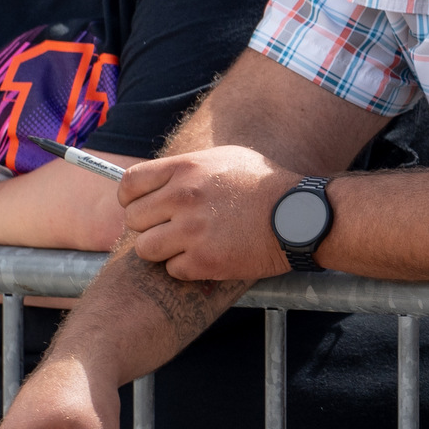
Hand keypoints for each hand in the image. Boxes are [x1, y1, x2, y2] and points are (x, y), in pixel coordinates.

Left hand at [115, 145, 302, 280]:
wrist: (299, 216)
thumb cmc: (265, 185)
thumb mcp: (223, 159)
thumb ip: (185, 169)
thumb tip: (156, 180)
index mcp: (185, 169)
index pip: (129, 185)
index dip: (130, 200)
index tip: (142, 207)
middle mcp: (183, 197)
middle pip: (134, 219)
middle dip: (150, 226)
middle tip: (172, 229)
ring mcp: (192, 231)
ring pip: (146, 248)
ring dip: (163, 250)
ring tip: (186, 245)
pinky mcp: (204, 260)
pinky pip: (172, 269)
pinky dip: (186, 267)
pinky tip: (207, 256)